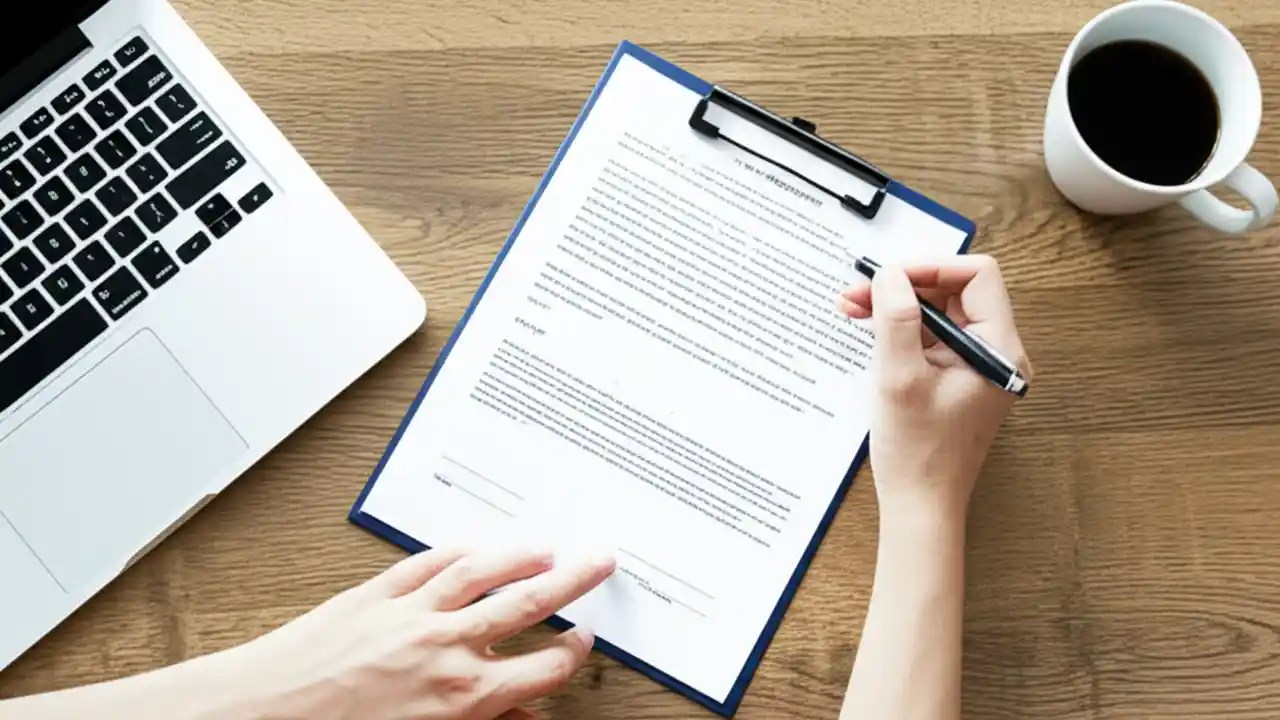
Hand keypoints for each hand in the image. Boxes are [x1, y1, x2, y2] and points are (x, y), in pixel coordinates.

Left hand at [211, 547, 615, 719]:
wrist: (259, 717)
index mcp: (462, 696)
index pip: (541, 667)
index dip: (571, 652)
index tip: (584, 640)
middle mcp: (445, 647)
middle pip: (528, 604)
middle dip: (572, 581)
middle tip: (598, 562)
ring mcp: (411, 614)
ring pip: (483, 572)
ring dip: (520, 556)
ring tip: (545, 546)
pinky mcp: (375, 593)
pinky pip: (429, 563)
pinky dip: (459, 551)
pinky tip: (474, 546)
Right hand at [838, 255, 1029, 519]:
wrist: (920, 506)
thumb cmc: (917, 452)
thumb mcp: (899, 378)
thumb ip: (896, 319)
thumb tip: (889, 273)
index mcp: (998, 349)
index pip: (976, 276)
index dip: (930, 267)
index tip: (887, 275)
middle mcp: (996, 353)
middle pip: (955, 291)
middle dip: (904, 284)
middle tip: (857, 290)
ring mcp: (976, 367)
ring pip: (939, 313)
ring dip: (896, 305)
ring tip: (851, 305)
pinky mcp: (956, 379)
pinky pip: (931, 338)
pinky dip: (899, 329)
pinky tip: (866, 326)